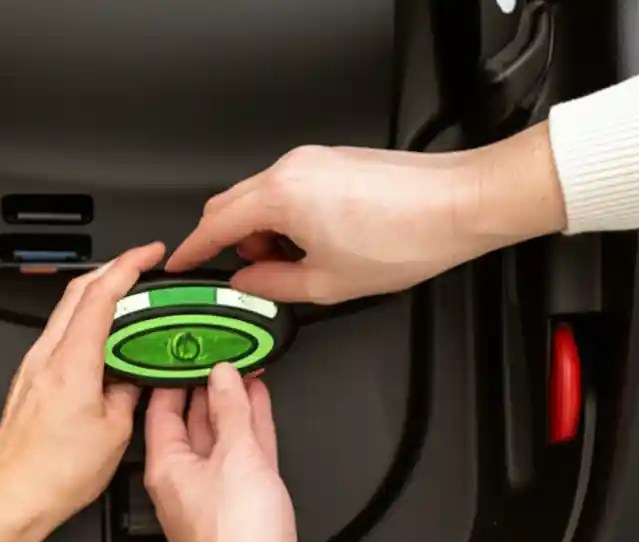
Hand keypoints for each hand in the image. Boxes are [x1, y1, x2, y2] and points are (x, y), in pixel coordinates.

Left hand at [0, 243, 164, 528]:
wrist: (12, 499)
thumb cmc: (54, 474)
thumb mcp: (114, 433)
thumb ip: (128, 393)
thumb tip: (136, 376)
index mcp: (71, 363)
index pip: (100, 294)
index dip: (127, 266)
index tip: (149, 253)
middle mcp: (45, 358)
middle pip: (76, 292)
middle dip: (110, 271)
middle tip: (140, 269)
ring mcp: (32, 368)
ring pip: (65, 314)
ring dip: (96, 299)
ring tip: (126, 305)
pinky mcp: (28, 384)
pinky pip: (58, 339)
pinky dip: (83, 327)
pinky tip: (101, 344)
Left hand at [144, 364, 314, 541]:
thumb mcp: (236, 457)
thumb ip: (232, 412)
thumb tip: (224, 377)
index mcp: (164, 466)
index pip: (161, 406)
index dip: (172, 371)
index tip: (184, 344)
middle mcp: (182, 480)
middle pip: (190, 419)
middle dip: (205, 384)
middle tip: (216, 349)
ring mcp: (211, 494)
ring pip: (220, 436)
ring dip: (231, 404)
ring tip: (242, 368)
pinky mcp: (239, 506)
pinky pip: (241, 456)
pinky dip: (250, 429)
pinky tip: (258, 407)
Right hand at [165, 123, 565, 303]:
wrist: (459, 203)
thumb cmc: (406, 237)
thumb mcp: (328, 283)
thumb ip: (274, 285)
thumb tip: (249, 282)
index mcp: (279, 197)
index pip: (215, 223)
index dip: (193, 250)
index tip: (179, 263)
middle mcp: (290, 169)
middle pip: (232, 204)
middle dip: (228, 241)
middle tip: (244, 275)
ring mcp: (313, 160)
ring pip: (261, 196)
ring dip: (261, 230)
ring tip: (292, 265)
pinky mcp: (333, 160)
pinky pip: (289, 188)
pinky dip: (285, 216)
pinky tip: (313, 244)